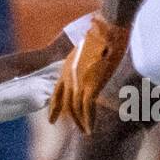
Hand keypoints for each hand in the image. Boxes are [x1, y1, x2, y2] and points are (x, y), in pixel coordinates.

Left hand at [48, 13, 129, 133]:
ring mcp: (79, 81)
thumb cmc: (103, 32)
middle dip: (71, 118)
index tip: (51, 120)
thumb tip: (93, 63)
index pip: (56, 92)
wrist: (108, 26)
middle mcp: (69, 75)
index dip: (54, 108)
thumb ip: (87, 60)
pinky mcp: (91, 84)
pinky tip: (91, 128)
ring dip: (81, 123)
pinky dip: (89, 120)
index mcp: (67, 67)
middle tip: (78, 129)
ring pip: (76, 109)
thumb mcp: (88, 48)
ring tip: (86, 132)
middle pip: (66, 104)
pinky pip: (87, 109)